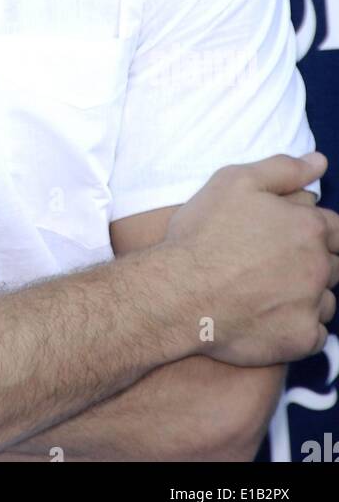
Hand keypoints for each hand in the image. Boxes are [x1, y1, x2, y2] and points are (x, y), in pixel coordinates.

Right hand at [164, 152, 338, 366]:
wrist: (179, 293)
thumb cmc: (204, 234)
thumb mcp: (235, 182)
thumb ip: (283, 169)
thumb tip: (319, 163)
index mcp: (308, 227)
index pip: (336, 229)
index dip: (314, 231)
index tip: (287, 238)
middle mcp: (318, 266)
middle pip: (334, 264)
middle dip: (311, 262)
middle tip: (272, 265)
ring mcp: (311, 305)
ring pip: (327, 299)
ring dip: (309, 295)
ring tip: (269, 292)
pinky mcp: (301, 339)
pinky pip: (316, 334)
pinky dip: (300, 327)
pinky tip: (271, 318)